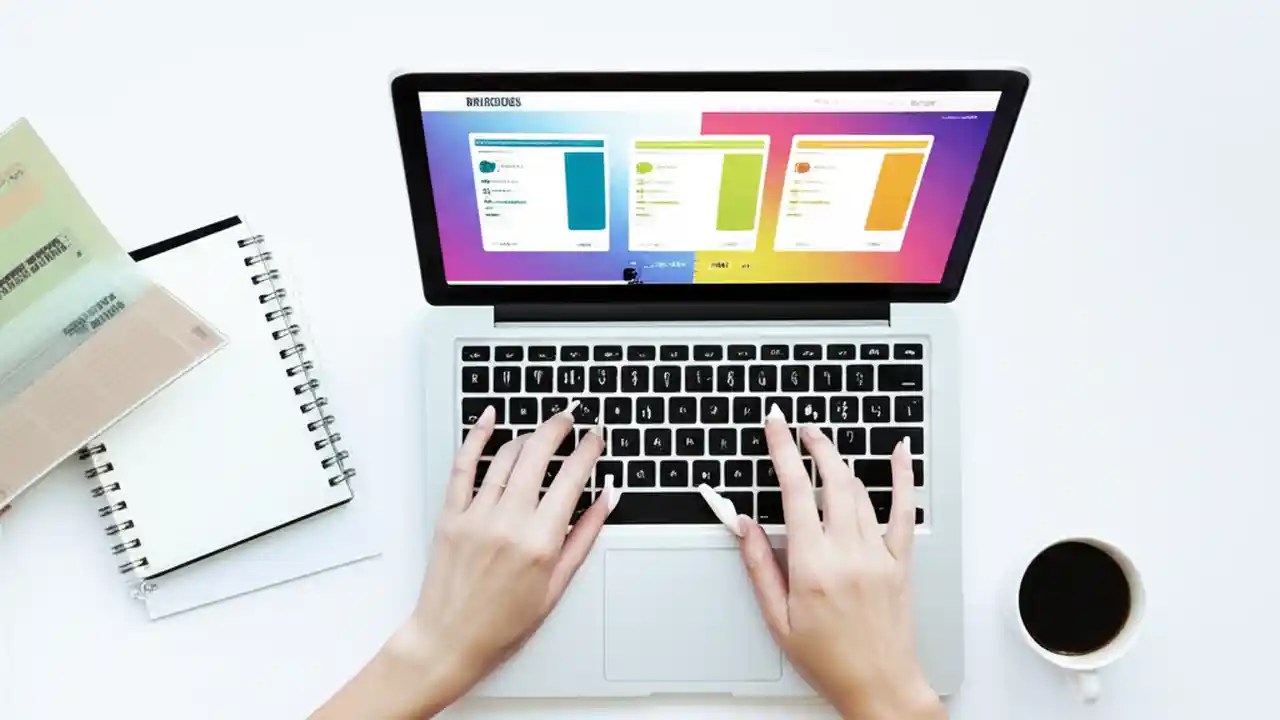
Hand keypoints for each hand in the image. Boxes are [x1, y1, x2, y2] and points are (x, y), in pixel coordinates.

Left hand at [313, 403, 617, 717]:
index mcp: (541, 541)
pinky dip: (476, 438)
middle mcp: (509, 522)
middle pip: (538, 454)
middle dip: (559, 427)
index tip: (595, 438)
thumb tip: (606, 499)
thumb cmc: (503, 623)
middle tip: (570, 419)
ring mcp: (477, 515)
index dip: (588, 449)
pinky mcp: (451, 516)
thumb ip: (584, 536)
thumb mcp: (557, 585)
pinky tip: (488, 420)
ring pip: (506, 455)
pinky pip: (463, 466)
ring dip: (528, 434)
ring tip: (541, 429)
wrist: (449, 640)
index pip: (572, 477)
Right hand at [734, 406, 943, 719]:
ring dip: (840, 463)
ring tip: (824, 449)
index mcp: (812, 566)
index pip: (793, 492)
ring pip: (859, 491)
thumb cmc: (828, 660)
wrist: (879, 686)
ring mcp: (877, 554)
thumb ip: (759, 567)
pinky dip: (903, 477)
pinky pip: (904, 510)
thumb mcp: (777, 619)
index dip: (782, 451)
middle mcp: (847, 553)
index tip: (775, 425)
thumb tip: (743, 526)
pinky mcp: (899, 561)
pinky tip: (900, 453)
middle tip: (800, 428)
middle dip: (813, 445)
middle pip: (830, 480)